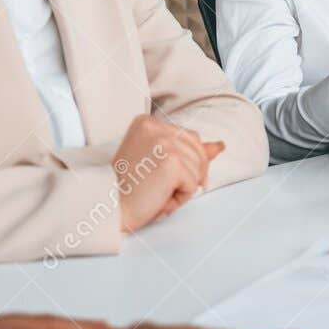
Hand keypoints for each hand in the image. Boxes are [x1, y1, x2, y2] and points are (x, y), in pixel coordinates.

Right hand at [113, 115, 225, 232]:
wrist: (108, 206)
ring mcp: (165, 143)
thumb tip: (220, 146)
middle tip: (158, 185)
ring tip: (155, 191)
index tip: (156, 172)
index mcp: (147, 122)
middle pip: (199, 150)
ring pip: (198, 168)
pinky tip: (158, 198)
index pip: (190, 138)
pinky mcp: (172, 163)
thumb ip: (188, 150)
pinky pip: (193, 184)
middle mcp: (156, 127)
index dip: (185, 161)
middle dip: (189, 173)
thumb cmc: (130, 187)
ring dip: (182, 187)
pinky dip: (180, 197)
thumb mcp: (158, 161)